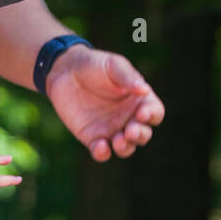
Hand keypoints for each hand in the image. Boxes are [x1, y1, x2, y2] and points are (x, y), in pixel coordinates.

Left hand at [46, 45, 164, 160]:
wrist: (65, 72)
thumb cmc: (94, 65)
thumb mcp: (113, 66)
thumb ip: (128, 78)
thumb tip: (145, 91)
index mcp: (139, 100)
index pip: (154, 113)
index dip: (152, 115)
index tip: (142, 113)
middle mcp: (128, 118)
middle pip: (143, 134)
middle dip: (140, 136)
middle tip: (130, 131)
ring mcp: (112, 130)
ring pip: (126, 148)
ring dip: (125, 148)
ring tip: (119, 141)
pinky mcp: (93, 138)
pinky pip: (102, 153)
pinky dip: (103, 154)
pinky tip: (101, 147)